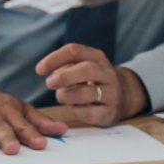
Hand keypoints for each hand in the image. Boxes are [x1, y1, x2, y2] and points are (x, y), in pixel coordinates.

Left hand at [34, 44, 148, 126]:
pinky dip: (76, 110)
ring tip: (60, 96)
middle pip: (86, 69)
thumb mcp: (83, 66)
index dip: (54, 59)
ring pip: (86, 93)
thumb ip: (66, 66)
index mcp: (97, 57)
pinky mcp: (109, 112)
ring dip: (66, 95)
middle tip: (49, 83)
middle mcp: (106, 73)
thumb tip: (47, 71)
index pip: (74, 51)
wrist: (124, 95)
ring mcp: (111, 93)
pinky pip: (89, 113)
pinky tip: (74, 107)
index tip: (39, 70)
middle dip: (64, 76)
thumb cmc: (93, 79)